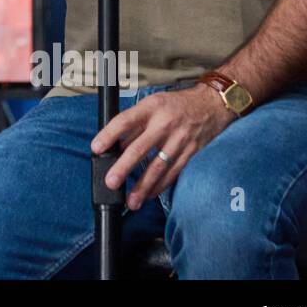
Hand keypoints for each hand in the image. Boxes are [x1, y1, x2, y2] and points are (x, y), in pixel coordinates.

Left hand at [90, 84, 235, 209]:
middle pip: (140, 148)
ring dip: (143, 186)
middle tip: (111, 182)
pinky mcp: (191, 153)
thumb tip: (115, 146)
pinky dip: (161, 186)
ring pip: (159, 167)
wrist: (211, 105)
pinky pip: (174, 173)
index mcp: (151, 108)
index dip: (109, 134)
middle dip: (124, 167)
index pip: (125, 121)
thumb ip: (134, 125)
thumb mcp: (152, 104)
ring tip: (131, 201)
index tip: (96, 148)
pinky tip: (150, 195)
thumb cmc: (175, 105)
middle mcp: (165, 124)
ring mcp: (180, 140)